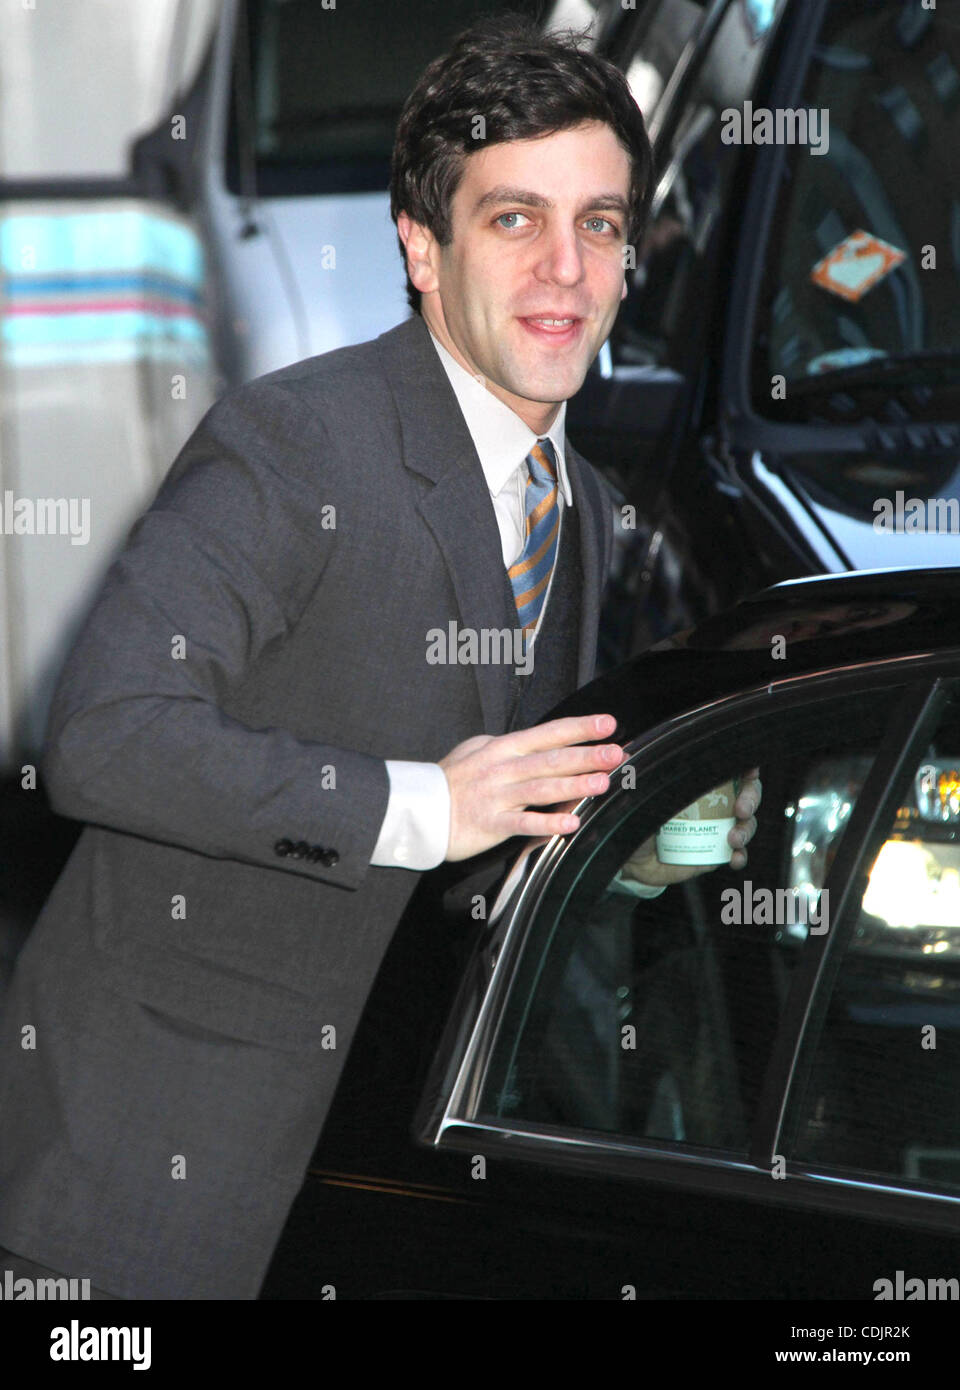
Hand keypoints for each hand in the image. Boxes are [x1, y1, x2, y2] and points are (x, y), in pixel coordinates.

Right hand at [439, 714, 624, 860]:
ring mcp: (498, 796)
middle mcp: (504, 768)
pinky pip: (523, 822)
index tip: (607, 724)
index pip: (548, 733)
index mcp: (504, 748)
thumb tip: (534, 743)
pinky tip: (569, 823)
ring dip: (574, 785)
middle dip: (586, 755)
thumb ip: (508, 747)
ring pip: (542, 788)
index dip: (579, 728)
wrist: (420, 809)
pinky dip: (547, 822)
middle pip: (551, 759)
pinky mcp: (491, 823)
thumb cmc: (450, 781)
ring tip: (602, 783)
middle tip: (616, 753)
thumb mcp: (477, 751)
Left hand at [618, 768, 761, 887]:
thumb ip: (634, 774)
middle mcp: (712, 803)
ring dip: (746, 829)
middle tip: (742, 809)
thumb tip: (626, 753)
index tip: (749, 771)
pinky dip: (740, 855)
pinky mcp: (714, 853)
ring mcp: (716, 828)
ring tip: (733, 838)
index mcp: (698, 782)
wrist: (631, 858)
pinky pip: (736, 853)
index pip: (728, 769)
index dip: (745, 767)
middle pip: (747, 794)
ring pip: (746, 823)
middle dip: (751, 798)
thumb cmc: (634, 818)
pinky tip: (734, 857)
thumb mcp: (635, 794)